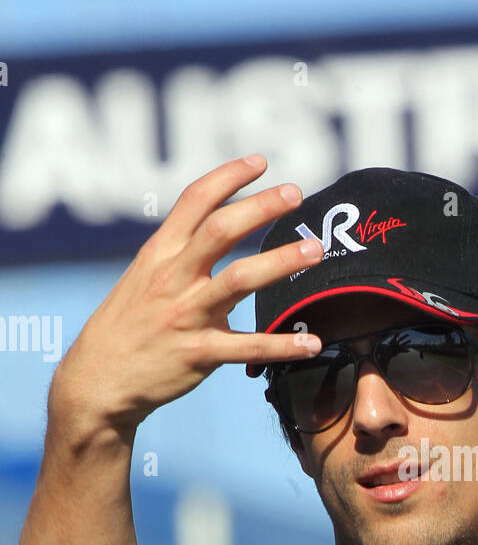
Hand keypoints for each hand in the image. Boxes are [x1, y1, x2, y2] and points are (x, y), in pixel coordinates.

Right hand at [49, 155, 323, 432]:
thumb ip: (179, 252)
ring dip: (280, 262)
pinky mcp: (198, 354)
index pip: (194, 200)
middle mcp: (172, 278)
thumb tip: (218, 225)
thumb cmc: (127, 326)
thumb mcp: (143, 277)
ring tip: (314, 251)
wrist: (96, 382)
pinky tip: (311, 341)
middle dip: (260, 207)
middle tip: (296, 194)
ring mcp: (185, 315)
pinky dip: (282, 345)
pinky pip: (248, 347)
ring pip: (238, 280)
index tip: (260, 162)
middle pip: (220, 230)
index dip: (229, 176)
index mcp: (158, 254)